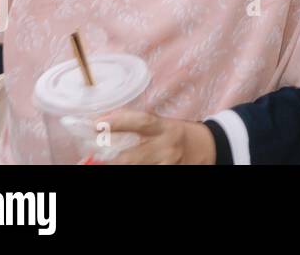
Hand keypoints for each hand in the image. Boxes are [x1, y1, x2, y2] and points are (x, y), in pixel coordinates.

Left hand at [92, 110, 215, 164]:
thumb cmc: (178, 135)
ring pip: (138, 170)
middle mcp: (167, 147)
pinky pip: (150, 177)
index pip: (141, 122)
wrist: (208, 148)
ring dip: (120, 168)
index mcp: (164, 128)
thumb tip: (102, 129)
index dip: (119, 121)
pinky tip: (129, 169)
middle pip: (132, 157)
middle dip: (110, 162)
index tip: (97, 123)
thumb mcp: (163, 126)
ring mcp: (169, 164)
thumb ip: (139, 128)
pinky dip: (137, 174)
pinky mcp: (174, 174)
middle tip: (91, 160)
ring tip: (101, 165)